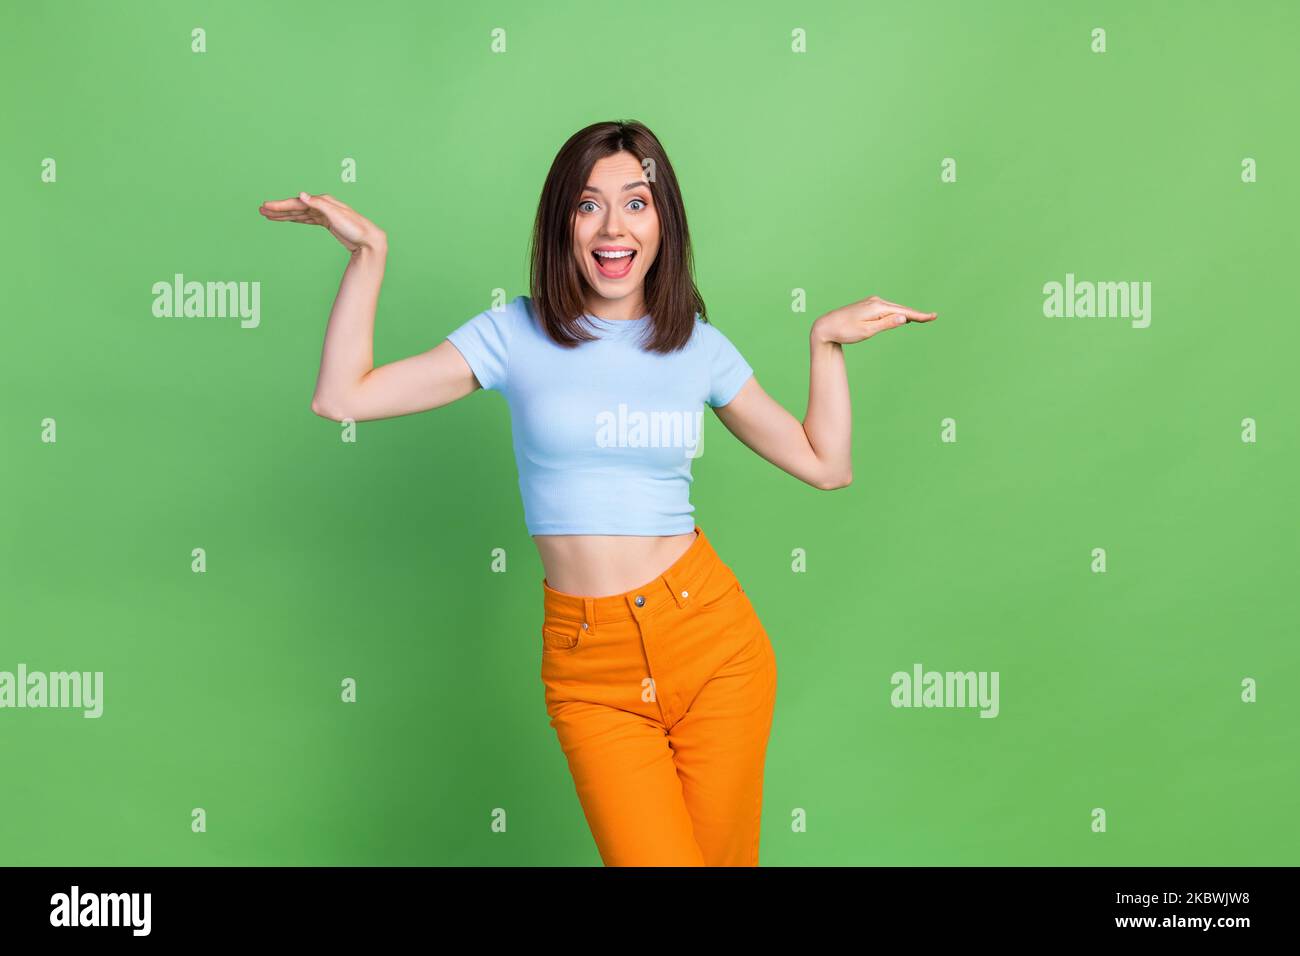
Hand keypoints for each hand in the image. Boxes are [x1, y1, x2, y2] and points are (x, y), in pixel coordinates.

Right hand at [258, 192, 385, 253]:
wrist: (369, 240)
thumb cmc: (356, 228)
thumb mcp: (337, 216)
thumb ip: (319, 204)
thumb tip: (301, 194)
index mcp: (323, 202)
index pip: (297, 203)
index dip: (280, 205)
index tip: (265, 207)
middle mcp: (323, 206)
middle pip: (296, 207)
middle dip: (278, 209)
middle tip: (261, 211)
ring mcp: (325, 214)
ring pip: (300, 213)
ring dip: (285, 214)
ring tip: (269, 216)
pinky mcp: (328, 223)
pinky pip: (307, 219)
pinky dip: (297, 219)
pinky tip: (289, 219)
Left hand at [813, 296, 936, 344]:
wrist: (826, 326)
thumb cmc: (845, 331)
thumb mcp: (866, 331)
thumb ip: (886, 325)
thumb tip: (904, 318)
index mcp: (877, 307)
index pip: (903, 312)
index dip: (919, 315)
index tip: (933, 316)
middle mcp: (876, 302)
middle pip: (901, 309)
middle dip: (916, 314)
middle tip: (932, 318)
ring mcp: (871, 303)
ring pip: (894, 309)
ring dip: (907, 313)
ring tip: (921, 318)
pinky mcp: (867, 306)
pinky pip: (887, 309)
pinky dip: (896, 312)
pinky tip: (901, 316)